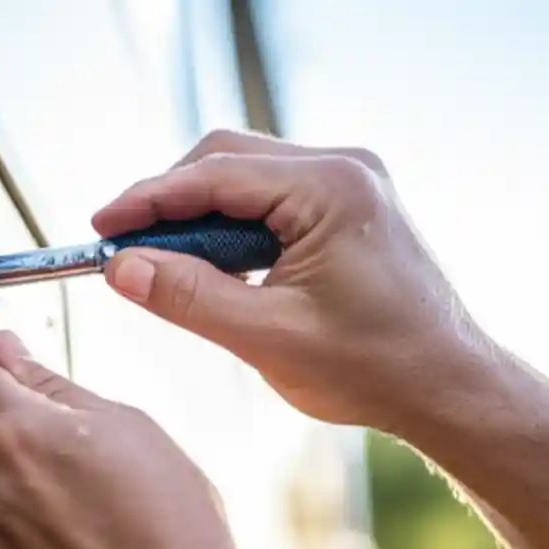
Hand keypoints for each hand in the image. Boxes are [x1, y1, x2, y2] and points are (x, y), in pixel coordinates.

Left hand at [0, 331, 321, 548]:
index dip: (10, 388)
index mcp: (10, 432)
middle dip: (13, 452)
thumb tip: (6, 350)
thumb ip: (51, 386)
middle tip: (73, 479)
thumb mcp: (129, 429)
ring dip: (9, 505)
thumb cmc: (174, 530)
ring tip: (73, 531)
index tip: (31, 403)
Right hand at [95, 130, 485, 430]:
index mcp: (330, 188)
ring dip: (201, 217)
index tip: (101, 227)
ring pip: (246, 177)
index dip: (148, 200)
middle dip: (170, 203)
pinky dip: (233, 227)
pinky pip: (272, 198)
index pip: (214, 175)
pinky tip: (214, 267)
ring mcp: (350, 183)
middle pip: (227, 160)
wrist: (447, 387)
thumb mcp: (267, 337)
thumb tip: (121, 268)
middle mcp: (344, 168)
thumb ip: (188, 297)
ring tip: (165, 267)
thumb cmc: (373, 368)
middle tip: (125, 250)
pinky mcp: (348, 205)